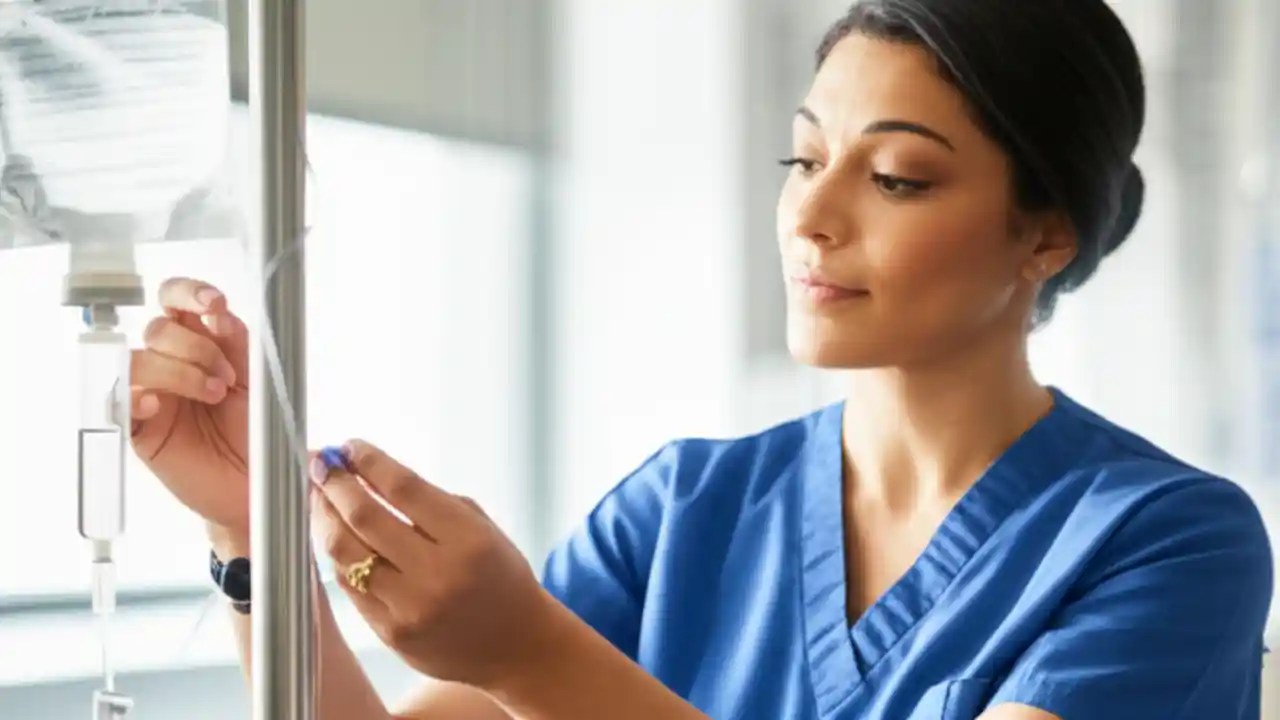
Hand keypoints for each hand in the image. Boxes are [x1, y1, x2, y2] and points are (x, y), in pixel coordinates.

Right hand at [130, 277, 249, 534]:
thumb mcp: (255, 380)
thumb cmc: (255, 431)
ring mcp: (152, 393)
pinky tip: (157, 405)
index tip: (214, 303)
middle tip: (227, 379)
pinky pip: (119, 402)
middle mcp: (172, 364)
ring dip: (179, 372)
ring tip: (213, 396)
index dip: (189, 293)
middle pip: (159, 328)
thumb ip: (238, 344)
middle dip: (198, 347)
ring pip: (139, 359)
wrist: (256, 482)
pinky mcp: (139, 428)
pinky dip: (137, 396)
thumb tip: (219, 312)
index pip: (177, 302)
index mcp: (200, 344)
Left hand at [309, 440, 556, 689]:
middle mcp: (436, 574)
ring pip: (344, 552)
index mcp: (467, 540)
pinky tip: (334, 535)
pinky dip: (337, 555)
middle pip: (364, 516)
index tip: (350, 446)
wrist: (516, 645)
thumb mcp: (481, 528)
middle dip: (335, 484)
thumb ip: (431, 502)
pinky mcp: (389, 632)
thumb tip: (368, 474)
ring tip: (318, 497)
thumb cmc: (500, 578)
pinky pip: (349, 585)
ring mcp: (408, 607)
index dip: (369, 462)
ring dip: (324, 517)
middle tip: (321, 464)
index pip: (403, 488)